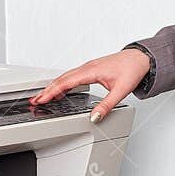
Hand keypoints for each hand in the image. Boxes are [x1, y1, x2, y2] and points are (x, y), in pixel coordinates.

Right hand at [28, 49, 151, 122]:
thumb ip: (106, 106)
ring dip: (53, 86)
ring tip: (42, 96)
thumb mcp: (120, 90)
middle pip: (61, 79)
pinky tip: (59, 88)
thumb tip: (95, 117)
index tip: (41, 99)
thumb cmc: (132, 69)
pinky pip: (71, 75)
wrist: (140, 58)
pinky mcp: (90, 68)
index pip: (66, 83)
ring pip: (65, 76)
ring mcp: (88, 67)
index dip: (51, 92)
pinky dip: (61, 82)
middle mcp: (87, 67)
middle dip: (47, 90)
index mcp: (91, 71)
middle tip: (35, 100)